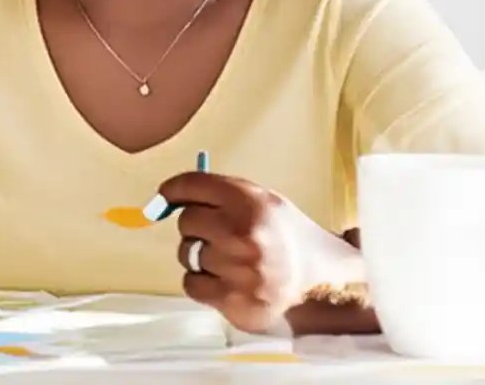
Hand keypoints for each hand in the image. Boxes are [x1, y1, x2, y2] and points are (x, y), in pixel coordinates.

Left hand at [159, 172, 308, 333]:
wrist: (317, 281)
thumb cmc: (283, 237)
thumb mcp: (261, 202)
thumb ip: (218, 195)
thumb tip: (166, 196)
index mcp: (250, 201)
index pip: (193, 185)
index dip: (174, 190)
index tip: (167, 195)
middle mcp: (243, 232)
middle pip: (186, 221)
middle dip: (197, 228)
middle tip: (218, 236)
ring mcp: (237, 268)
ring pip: (186, 254)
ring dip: (200, 257)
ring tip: (229, 261)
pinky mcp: (232, 299)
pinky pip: (190, 283)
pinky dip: (202, 283)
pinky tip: (226, 280)